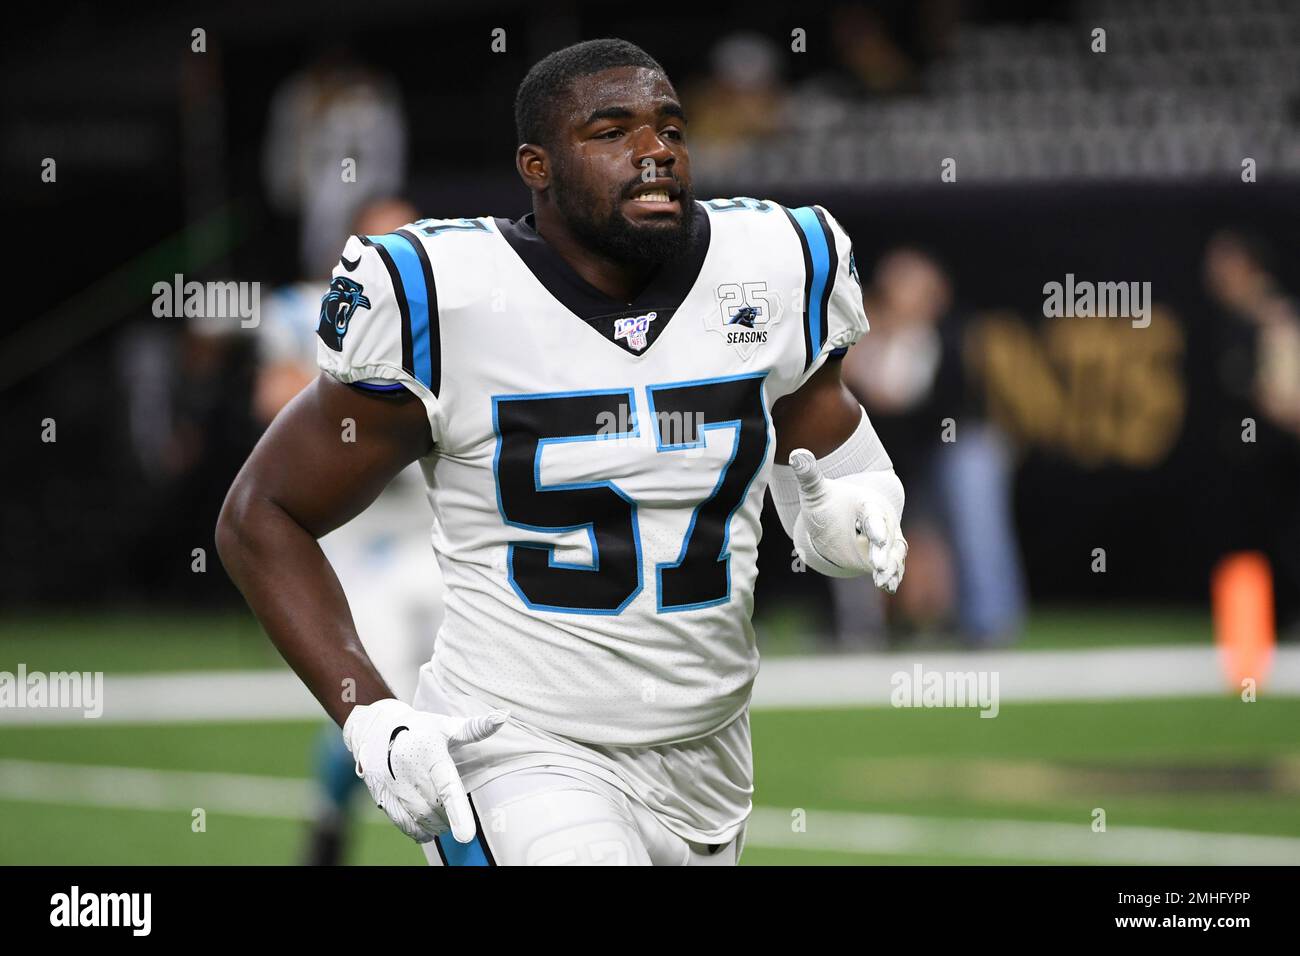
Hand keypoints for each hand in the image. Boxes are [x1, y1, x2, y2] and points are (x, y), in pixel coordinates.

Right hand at [342, 698, 506, 842]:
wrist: (376, 729)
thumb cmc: (420, 729)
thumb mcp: (446, 725)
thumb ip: (475, 728)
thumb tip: (503, 717)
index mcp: (431, 752)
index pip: (447, 785)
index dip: (457, 811)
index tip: (466, 835)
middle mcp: (410, 769)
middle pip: (435, 807)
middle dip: (449, 817)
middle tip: (457, 816)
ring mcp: (393, 783)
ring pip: (419, 817)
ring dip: (436, 826)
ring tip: (445, 822)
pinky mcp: (382, 795)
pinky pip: (402, 821)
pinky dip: (417, 830)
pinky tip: (427, 829)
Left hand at [788, 448, 907, 591]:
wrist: (841, 514)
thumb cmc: (828, 502)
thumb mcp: (815, 490)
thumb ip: (808, 474)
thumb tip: (796, 454)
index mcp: (867, 503)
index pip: (873, 514)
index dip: (876, 526)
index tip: (876, 539)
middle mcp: (882, 521)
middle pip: (886, 537)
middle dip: (884, 552)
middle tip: (878, 566)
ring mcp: (886, 539)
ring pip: (894, 552)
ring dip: (891, 567)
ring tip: (884, 582)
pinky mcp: (885, 555)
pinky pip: (893, 565)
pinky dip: (893, 575)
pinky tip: (889, 586)